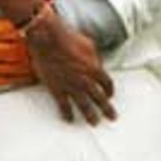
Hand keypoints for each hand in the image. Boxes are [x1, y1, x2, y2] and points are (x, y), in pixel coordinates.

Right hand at [23, 4, 116, 124]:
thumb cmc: (66, 38)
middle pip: (99, 99)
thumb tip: (96, 64)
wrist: (48, 40)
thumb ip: (95, 58)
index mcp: (94, 68)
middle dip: (107, 109)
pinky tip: (69, 119)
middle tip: (111, 116)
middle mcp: (85, 80)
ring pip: (84, 106)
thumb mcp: (89, 45)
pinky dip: (67, 114)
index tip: (109, 95)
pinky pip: (64, 105)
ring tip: (94, 122)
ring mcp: (71, 86)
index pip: (107, 83)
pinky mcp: (57, 89)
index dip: (110, 90)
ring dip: (90, 116)